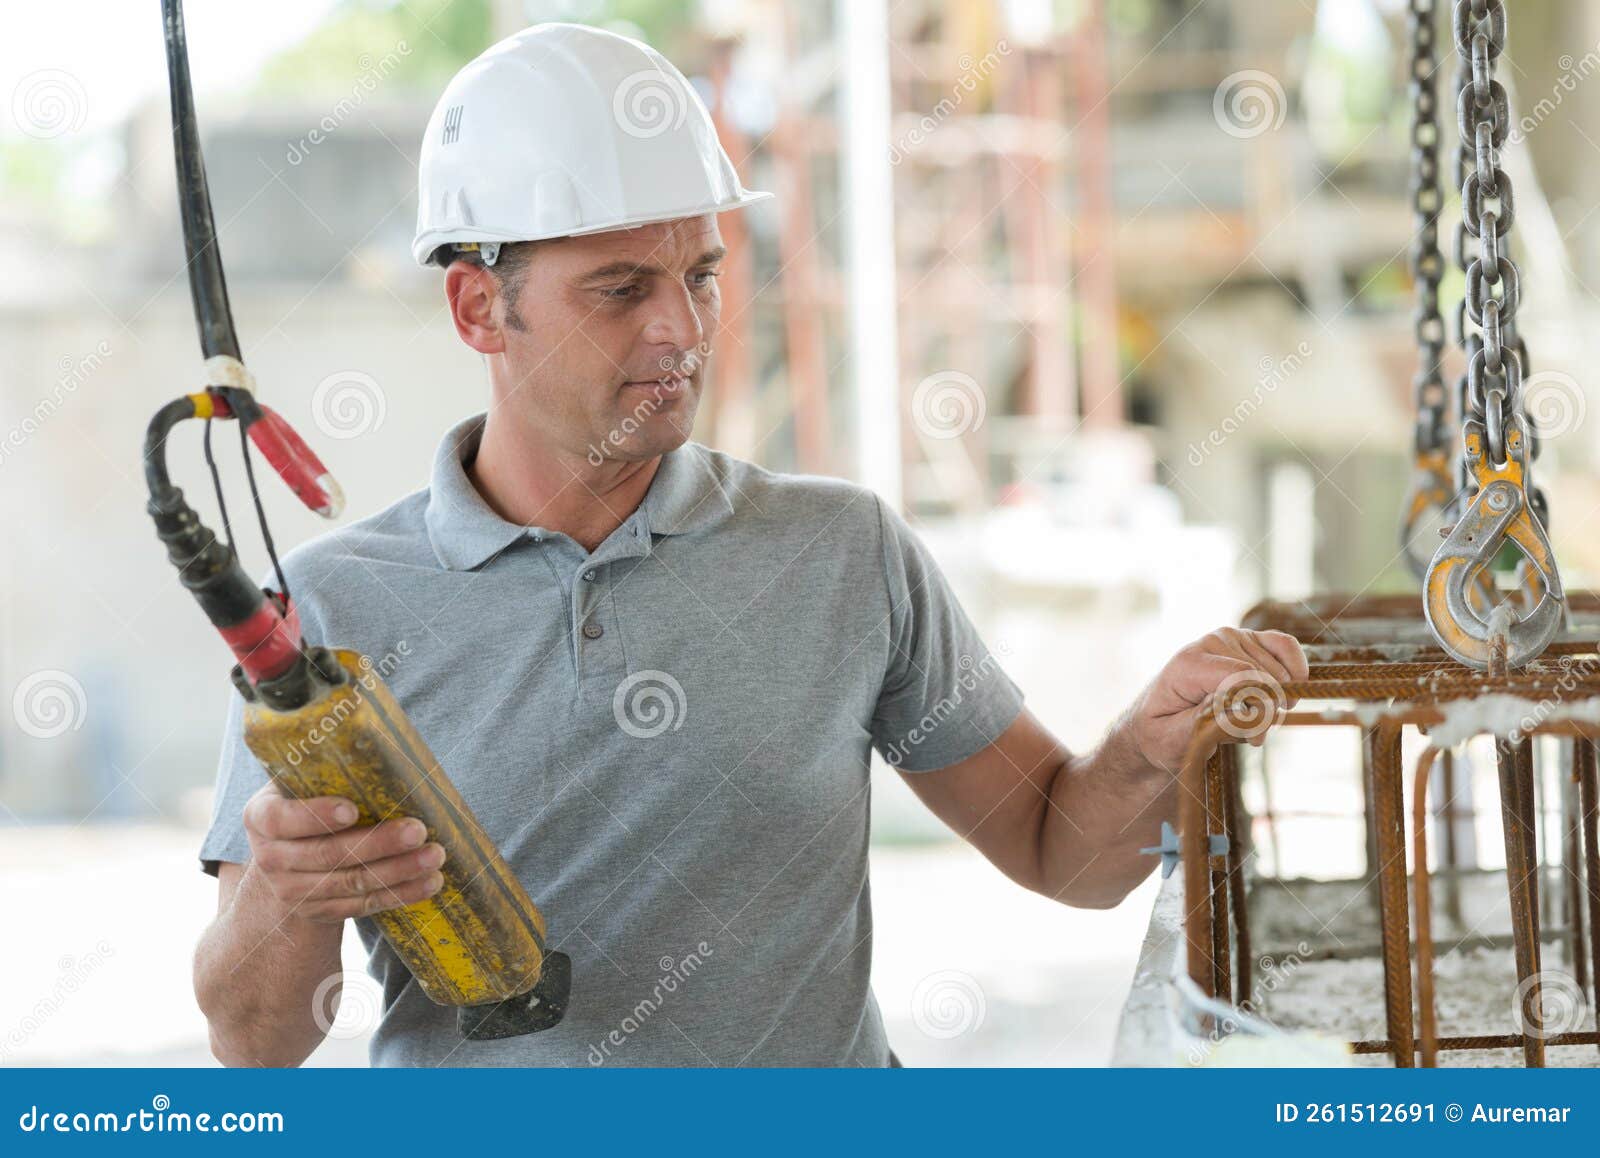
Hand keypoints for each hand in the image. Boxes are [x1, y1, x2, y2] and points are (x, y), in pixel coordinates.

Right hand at [241, 782, 445, 922]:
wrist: (283, 863)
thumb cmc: (305, 804)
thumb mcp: (299, 784)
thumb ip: (326, 768)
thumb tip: (383, 738)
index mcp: (261, 817)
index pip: (281, 819)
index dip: (316, 816)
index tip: (352, 809)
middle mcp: (271, 858)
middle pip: (328, 854)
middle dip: (378, 843)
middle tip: (419, 830)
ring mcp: (293, 891)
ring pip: (352, 883)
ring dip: (399, 871)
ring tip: (435, 856)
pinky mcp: (320, 912)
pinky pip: (364, 905)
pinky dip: (400, 894)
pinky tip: (429, 883)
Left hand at [1124, 627, 1307, 772]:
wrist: (1156, 721)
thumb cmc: (1162, 733)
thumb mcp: (1173, 739)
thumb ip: (1206, 723)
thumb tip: (1243, 710)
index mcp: (1188, 663)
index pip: (1243, 678)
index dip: (1259, 711)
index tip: (1256, 738)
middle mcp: (1210, 643)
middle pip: (1263, 677)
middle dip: (1266, 712)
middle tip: (1252, 737)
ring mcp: (1231, 637)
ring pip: (1277, 671)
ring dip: (1275, 703)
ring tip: (1255, 723)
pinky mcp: (1248, 640)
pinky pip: (1285, 646)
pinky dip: (1295, 671)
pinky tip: (1285, 697)